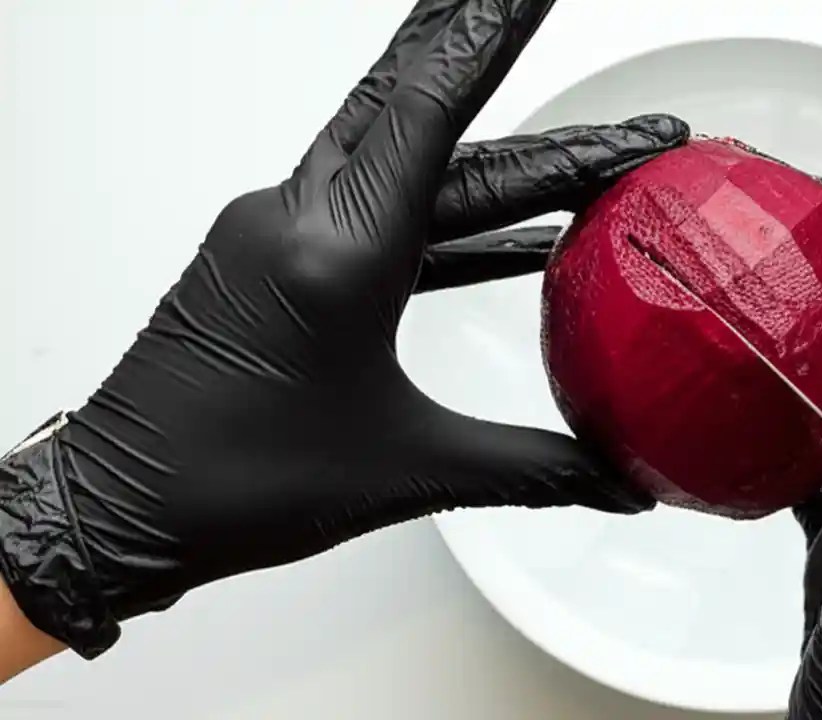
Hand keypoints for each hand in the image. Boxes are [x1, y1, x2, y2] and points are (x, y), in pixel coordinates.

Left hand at [0, 0, 686, 660]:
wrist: (121, 511)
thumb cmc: (229, 482)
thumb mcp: (405, 472)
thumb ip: (531, 468)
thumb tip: (618, 480)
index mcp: (334, 253)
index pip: (432, 104)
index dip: (493, 29)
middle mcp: (302, 218)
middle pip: (430, 117)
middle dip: (511, 70)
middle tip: (565, 31)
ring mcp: (284, 231)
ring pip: (411, 163)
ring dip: (503, 156)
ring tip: (589, 153)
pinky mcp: (281, 259)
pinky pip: (388, 214)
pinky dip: (461, 219)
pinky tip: (525, 233)